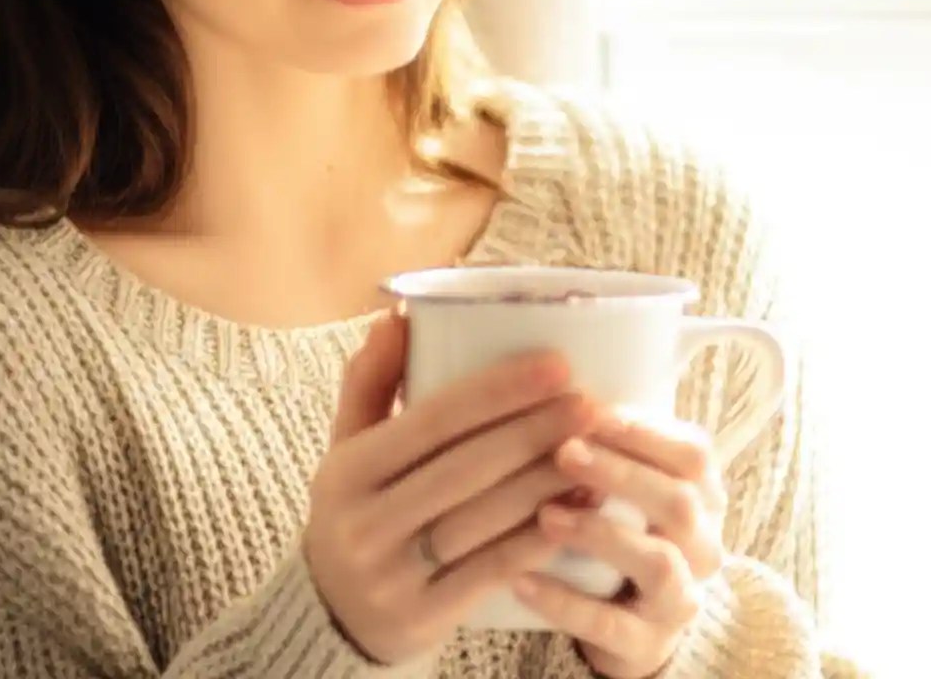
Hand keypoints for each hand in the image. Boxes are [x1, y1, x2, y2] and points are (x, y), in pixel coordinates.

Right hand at [305, 315, 596, 664]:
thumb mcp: (347, 449)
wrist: (332, 613)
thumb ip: (369, 383)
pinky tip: (579, 510)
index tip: (556, 364)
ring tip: (597, 454)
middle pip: (464, 468)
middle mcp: (364, 523)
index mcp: (346, 471)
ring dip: (547, 483)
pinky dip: (540, 537)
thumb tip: (398, 315)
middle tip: (591, 405)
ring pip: (485, 520)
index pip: (429, 421)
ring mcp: (393, 574)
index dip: (496, 391)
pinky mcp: (424, 615)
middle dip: (534, 432)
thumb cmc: (355, 511)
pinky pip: (494, 570)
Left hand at [514, 419, 726, 678]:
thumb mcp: (625, 486)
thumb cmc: (621, 531)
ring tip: (546, 515)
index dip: (645, 430)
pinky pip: (610, 625)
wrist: (633, 625)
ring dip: (600, 533)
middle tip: (564, 452)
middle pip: (679, 502)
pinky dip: (564, 602)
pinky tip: (521, 581)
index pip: (692, 453)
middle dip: (621, 473)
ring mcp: (679, 597)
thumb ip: (606, 444)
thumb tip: (544, 379)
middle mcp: (702, 545)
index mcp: (701, 494)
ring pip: (658, 562)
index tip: (592, 410)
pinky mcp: (646, 644)